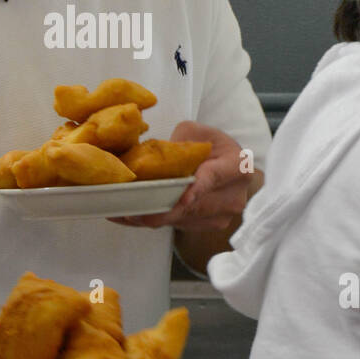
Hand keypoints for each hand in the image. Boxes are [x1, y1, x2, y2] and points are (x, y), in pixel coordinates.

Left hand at [109, 121, 262, 232]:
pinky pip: (178, 226)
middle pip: (194, 206)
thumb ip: (178, 144)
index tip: (183, 198)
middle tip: (131, 211)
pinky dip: (154, 221)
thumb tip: (152, 162)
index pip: (214, 178)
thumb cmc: (210, 144)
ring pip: (183, 219)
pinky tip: (132, 217)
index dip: (197, 189)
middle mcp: (233, 196)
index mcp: (237, 166)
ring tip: (122, 214)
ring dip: (152, 218)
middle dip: (161, 210)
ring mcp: (222, 215)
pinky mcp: (207, 226)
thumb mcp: (196, 132)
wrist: (227, 164)